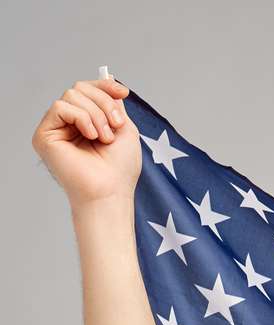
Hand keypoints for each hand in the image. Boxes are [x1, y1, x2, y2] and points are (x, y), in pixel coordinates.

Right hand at [31, 75, 140, 210]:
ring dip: (96, 114)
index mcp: (86, 121)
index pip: (88, 90)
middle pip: (80, 88)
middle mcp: (68, 123)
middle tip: (116, 126)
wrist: (111, 190)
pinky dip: (81, 118)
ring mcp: (55, 128)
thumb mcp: (125, 128)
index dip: (104, 86)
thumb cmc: (120, 168)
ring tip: (105, 137)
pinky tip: (91, 136)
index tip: (123, 93)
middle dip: (104, 103)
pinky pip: (60, 107)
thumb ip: (114, 105)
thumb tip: (108, 81)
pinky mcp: (44, 135)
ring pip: (71, 95)